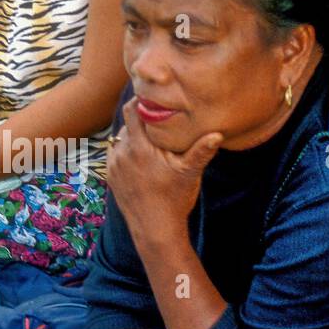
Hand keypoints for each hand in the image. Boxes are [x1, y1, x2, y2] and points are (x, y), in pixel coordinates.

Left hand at [107, 96, 222, 235]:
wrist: (154, 229)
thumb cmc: (174, 199)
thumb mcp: (190, 173)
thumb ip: (201, 151)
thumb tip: (217, 133)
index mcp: (139, 147)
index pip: (131, 111)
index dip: (141, 101)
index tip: (154, 100)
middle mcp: (122, 153)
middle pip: (127, 123)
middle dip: (141, 120)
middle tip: (158, 120)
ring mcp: (114, 165)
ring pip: (121, 138)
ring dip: (133, 136)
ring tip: (151, 139)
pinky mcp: (111, 176)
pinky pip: (116, 154)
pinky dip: (126, 151)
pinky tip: (142, 158)